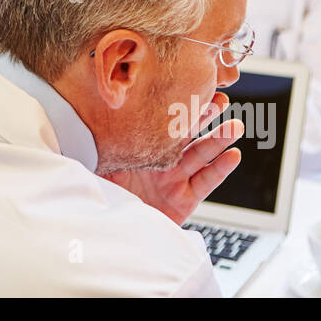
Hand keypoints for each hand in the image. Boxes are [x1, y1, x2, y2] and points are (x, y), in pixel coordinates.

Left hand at [102, 92, 243, 225]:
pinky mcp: (185, 200)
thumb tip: (85, 117)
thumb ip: (98, 144)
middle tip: (220, 100)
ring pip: (202, 155)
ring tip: (235, 127)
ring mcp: (175, 179)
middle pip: (188, 133)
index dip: (179, 106)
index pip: (164, 122)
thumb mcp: (99, 164)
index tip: (191, 88)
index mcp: (144, 148)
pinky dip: (220, 169)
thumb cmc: (106, 196)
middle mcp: (163, 160)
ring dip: (219, 140)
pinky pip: (206, 183)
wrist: (113, 232)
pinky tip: (233, 156)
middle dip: (205, 116)